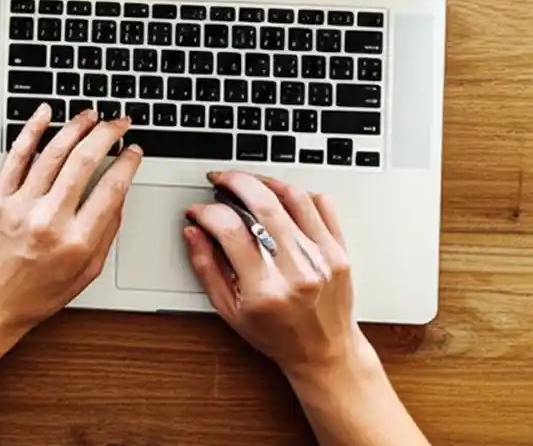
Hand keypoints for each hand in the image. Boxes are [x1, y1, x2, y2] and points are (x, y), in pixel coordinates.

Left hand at [0, 104, 142, 341]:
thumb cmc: (39, 293)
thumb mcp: (88, 271)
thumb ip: (108, 231)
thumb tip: (121, 192)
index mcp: (76, 241)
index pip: (112, 187)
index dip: (128, 162)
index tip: (134, 150)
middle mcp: (48, 220)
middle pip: (84, 161)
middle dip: (107, 134)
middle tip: (118, 123)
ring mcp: (19, 207)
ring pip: (52, 153)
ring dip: (76, 127)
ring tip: (90, 115)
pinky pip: (15, 157)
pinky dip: (31, 130)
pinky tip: (45, 114)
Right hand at [183, 171, 375, 381]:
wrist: (324, 352)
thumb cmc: (276, 335)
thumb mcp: (229, 311)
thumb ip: (207, 268)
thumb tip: (193, 232)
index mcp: (264, 290)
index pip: (230, 231)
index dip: (208, 213)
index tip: (198, 211)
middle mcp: (296, 271)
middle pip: (264, 204)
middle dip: (236, 182)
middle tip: (221, 180)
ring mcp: (322, 258)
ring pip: (293, 198)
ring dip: (265, 181)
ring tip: (249, 182)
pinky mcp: (339, 251)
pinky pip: (322, 205)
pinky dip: (299, 193)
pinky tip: (282, 196)